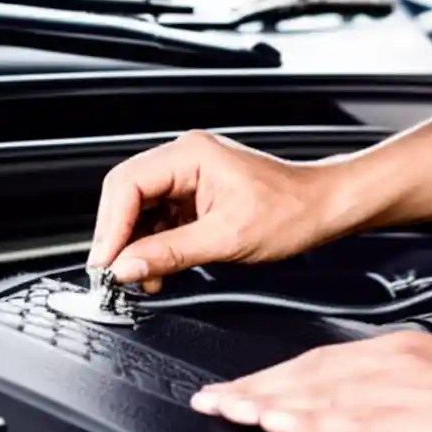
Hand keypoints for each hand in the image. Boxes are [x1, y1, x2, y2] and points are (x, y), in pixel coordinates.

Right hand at [88, 130, 350, 291]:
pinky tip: (158, 269)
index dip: (110, 227)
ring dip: (136, 246)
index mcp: (190, 154)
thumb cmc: (292, 211)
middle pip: (126, 195)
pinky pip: (159, 220)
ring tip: (142, 278)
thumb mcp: (227, 239)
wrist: (325, 210)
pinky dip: (153, 247)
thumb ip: (170, 253)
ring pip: (139, 210)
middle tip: (114, 273)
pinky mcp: (195, 198)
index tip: (106, 262)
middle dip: (118, 237)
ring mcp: (189, 178)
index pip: (126, 185)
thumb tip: (127, 266)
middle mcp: (185, 159)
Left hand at [190, 331, 431, 431]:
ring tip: (226, 408)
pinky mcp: (414, 424)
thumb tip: (378, 389)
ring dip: (264, 402)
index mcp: (399, 353)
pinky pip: (349, 423)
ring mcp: (398, 394)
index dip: (273, 376)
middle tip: (209, 397)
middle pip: (305, 375)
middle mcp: (390, 365)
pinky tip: (280, 424)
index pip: (319, 364)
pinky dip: (308, 422)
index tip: (238, 386)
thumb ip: (405, 380)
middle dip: (252, 387)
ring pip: (315, 395)